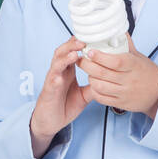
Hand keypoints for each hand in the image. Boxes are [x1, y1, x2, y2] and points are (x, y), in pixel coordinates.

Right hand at [30, 36, 98, 151]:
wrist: (50, 121)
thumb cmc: (64, 106)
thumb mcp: (84, 95)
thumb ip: (93, 86)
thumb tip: (108, 80)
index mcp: (68, 71)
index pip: (73, 52)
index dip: (80, 44)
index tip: (93, 37)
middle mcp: (59, 72)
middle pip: (63, 52)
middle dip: (72, 44)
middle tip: (84, 39)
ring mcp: (53, 80)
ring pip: (56, 62)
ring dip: (65, 56)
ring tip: (75, 52)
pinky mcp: (48, 90)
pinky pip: (51, 81)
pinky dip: (56, 76)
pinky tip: (61, 76)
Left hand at [77, 34, 157, 117]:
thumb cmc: (147, 72)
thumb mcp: (139, 56)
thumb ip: (125, 44)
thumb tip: (115, 29)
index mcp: (134, 65)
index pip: (115, 61)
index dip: (99, 56)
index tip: (89, 51)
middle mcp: (129, 80)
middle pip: (103, 73)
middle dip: (87, 65)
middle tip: (82, 59)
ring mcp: (125, 93)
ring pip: (99, 86)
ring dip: (90, 78)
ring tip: (89, 72)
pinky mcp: (121, 103)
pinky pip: (102, 98)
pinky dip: (94, 90)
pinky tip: (94, 84)